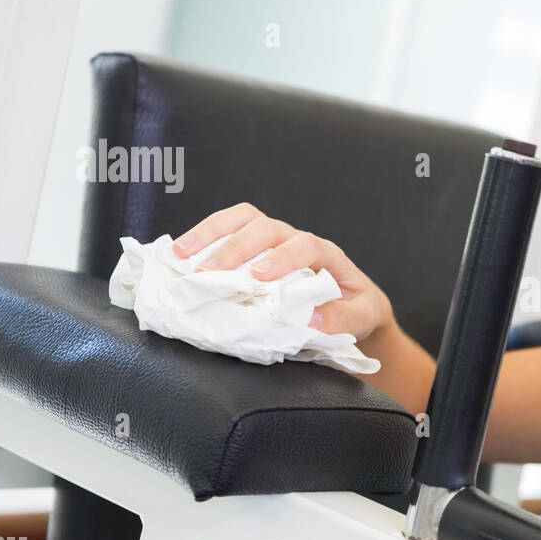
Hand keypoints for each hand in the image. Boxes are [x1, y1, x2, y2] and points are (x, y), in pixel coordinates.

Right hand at [171, 202, 391, 341]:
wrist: (351, 302)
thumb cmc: (355, 307)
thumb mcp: (361, 317)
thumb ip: (342, 318)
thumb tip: (311, 319)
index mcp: (326, 255)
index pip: (306, 245)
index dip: (282, 257)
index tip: (260, 276)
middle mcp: (296, 240)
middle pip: (266, 227)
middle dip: (236, 247)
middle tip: (209, 272)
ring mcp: (272, 241)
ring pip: (242, 220)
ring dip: (209, 233)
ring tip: (180, 255)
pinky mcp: (253, 248)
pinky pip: (227, 232)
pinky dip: (202, 240)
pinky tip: (179, 256)